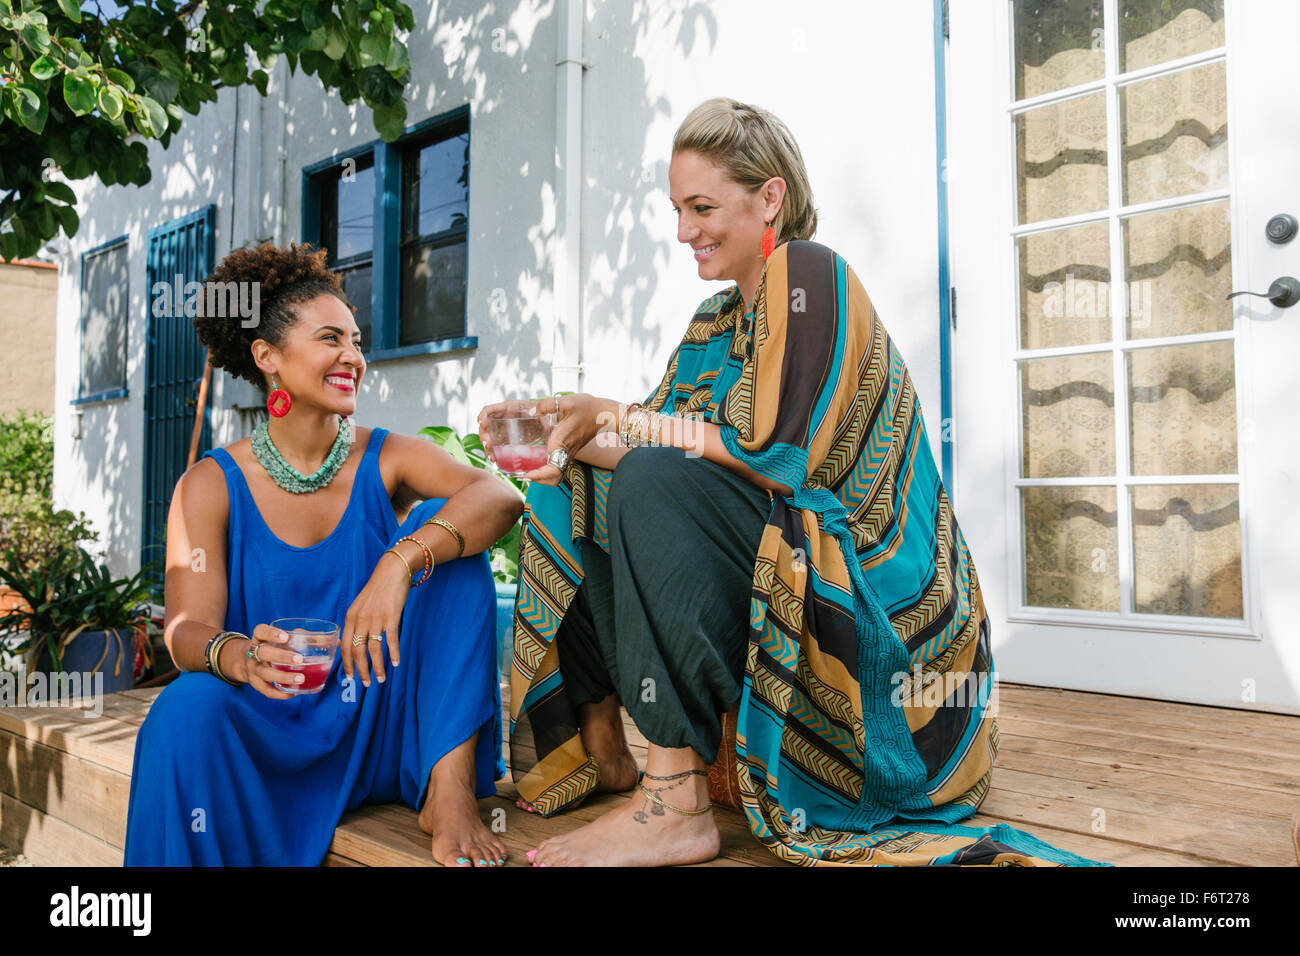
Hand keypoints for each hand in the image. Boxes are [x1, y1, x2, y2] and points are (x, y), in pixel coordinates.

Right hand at [232, 625, 307, 699]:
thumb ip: (304, 638)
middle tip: (299, 659)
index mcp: (260, 638)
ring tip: (301, 678)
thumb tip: (332, 642)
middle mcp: (253, 652)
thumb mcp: (283, 639)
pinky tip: (293, 692)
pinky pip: (266, 690)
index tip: (285, 636)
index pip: (260, 631)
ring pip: (264, 673)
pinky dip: (280, 693)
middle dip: (281, 656)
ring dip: (283, 677)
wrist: (250, 661)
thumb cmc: (274, 647)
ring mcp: (253, 669)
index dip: (271, 633)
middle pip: (263, 653)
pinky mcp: (255, 683)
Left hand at [341, 548, 412, 686]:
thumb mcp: (360, 605)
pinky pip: (391, 640)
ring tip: (381, 678)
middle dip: (361, 670)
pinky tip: (396, 662)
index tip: (350, 677)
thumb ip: (357, 622)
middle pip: (357, 651)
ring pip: (374, 649)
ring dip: (377, 667)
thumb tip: (355, 641)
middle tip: (366, 683)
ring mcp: (375, 619)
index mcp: (350, 617)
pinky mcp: (391, 617)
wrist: (392, 572)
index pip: (344, 646)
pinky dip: (393, 653)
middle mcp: (360, 619)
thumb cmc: (377, 589)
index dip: (347, 664)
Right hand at [475, 397, 557, 466]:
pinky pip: (496, 447)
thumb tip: (534, 410)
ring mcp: (504, 431)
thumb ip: (543, 407)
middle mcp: (504, 419)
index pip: (490, 410)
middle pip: (486, 426)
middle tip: (489, 445)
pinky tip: (496, 460)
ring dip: (487, 448)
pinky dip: (494, 454)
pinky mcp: (508, 442)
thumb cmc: (549, 414)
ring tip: (492, 457)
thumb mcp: (546, 408)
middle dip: (484, 436)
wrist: (553, 424)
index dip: (484, 415)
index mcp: (509, 408)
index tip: (482, 422)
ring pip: (489, 439)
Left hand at [518, 393, 619, 486]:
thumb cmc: (588, 408)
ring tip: (529, 470)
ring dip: (543, 477)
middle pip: (553, 478)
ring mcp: (569, 453)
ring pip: (556, 475)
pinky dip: (547, 469)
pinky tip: (538, 460)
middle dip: (538, 480)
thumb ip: (546, 405)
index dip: (539, 476)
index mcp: (562, 443)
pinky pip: (559, 466)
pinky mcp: (571, 451)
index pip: (552, 469)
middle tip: (524, 474)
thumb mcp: (566, 402)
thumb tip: (531, 410)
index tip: (527, 474)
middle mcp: (566, 452)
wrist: (605, 413)